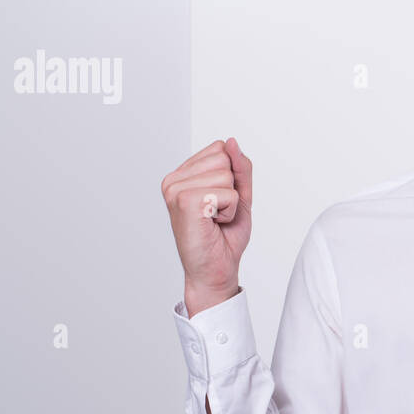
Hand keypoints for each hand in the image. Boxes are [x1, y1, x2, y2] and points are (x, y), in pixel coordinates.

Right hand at [161, 138, 253, 314]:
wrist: (216, 271)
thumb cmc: (225, 237)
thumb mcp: (240, 196)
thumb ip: (239, 168)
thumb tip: (232, 142)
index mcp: (182, 174)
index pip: (221, 149)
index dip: (232, 178)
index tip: (220, 202)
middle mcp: (174, 180)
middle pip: (224, 158)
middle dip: (233, 188)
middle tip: (219, 214)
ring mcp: (175, 190)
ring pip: (226, 174)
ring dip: (231, 202)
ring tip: (215, 220)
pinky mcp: (184, 201)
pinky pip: (226, 192)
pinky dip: (229, 211)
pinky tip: (213, 224)